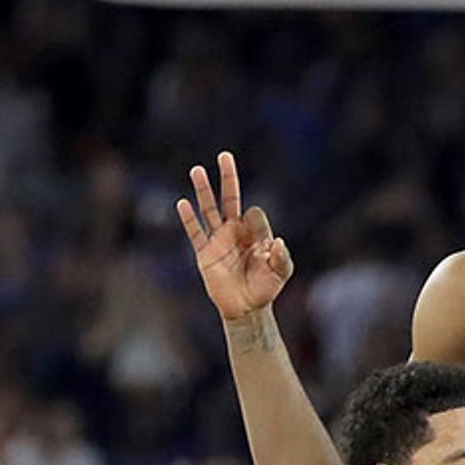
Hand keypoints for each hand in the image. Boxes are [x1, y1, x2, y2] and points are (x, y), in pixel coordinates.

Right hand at [179, 151, 292, 319]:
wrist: (246, 308)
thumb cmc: (266, 288)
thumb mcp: (281, 272)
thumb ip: (282, 257)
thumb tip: (276, 241)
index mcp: (254, 232)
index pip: (254, 213)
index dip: (258, 225)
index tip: (265, 247)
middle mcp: (235, 231)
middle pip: (229, 197)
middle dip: (228, 177)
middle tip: (224, 155)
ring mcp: (218, 240)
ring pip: (209, 209)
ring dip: (203, 190)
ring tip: (197, 170)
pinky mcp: (205, 254)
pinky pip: (195, 233)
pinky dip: (189, 219)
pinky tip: (182, 203)